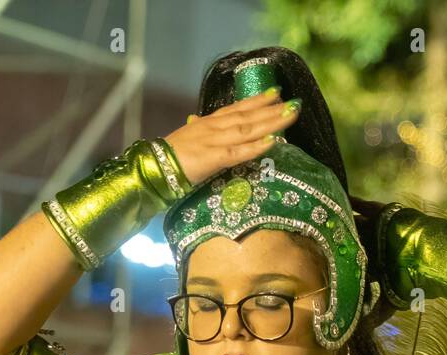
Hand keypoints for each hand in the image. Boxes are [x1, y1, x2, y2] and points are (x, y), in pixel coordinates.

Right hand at [162, 89, 299, 185]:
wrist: (153, 168)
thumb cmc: (169, 158)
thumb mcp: (186, 139)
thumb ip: (196, 130)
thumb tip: (195, 119)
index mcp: (208, 124)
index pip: (236, 108)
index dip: (256, 101)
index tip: (275, 93)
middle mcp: (214, 128)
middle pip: (247, 115)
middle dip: (271, 109)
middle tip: (293, 102)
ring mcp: (214, 142)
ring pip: (248, 129)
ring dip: (271, 122)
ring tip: (290, 115)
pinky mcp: (213, 158)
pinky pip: (239, 152)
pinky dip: (256, 146)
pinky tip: (273, 141)